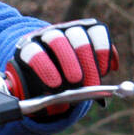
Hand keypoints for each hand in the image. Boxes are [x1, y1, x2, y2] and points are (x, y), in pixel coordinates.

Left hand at [3, 18, 118, 121]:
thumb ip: (32, 95)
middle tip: (77, 82)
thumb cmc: (41, 82)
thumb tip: (42, 106)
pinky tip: (106, 70)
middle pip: (57, 40)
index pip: (32, 52)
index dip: (43, 67)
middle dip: (68, 63)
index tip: (54, 85)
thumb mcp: (30, 89)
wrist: (53, 63)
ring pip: (79, 36)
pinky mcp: (89, 28)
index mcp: (28, 48)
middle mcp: (48, 34)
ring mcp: (68, 29)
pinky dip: (104, 51)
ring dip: (88, 60)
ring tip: (94, 83)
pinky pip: (99, 33)